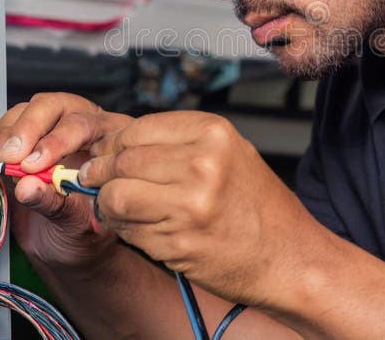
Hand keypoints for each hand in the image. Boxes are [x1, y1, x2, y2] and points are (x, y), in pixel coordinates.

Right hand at [0, 92, 131, 271]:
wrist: (66, 249)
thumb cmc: (83, 234)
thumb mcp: (77, 225)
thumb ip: (55, 204)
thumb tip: (27, 186)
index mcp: (108, 142)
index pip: (84, 123)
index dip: (57, 140)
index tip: (34, 165)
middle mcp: (80, 127)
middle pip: (53, 106)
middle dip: (29, 128)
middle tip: (11, 157)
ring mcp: (48, 131)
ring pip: (26, 110)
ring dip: (8, 132)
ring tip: (2, 162)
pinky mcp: (19, 142)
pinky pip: (1, 125)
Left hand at [79, 111, 323, 306]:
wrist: (288, 255)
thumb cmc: (257, 205)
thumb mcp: (228, 153)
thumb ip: (178, 143)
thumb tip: (117, 144)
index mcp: (213, 133)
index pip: (138, 128)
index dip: (113, 142)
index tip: (104, 152)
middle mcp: (202, 164)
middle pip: (123, 160)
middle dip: (100, 171)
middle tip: (96, 178)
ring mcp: (189, 205)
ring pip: (116, 196)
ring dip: (107, 202)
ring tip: (115, 204)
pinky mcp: (178, 242)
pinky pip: (128, 229)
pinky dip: (123, 228)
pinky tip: (136, 226)